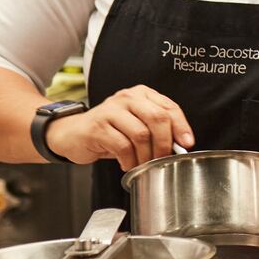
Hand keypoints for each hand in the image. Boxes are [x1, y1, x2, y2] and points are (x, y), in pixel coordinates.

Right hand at [46, 85, 193, 168]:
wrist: (72, 134)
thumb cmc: (109, 131)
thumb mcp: (136, 124)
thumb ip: (156, 128)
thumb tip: (181, 145)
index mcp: (141, 94)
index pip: (169, 107)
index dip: (181, 127)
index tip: (187, 143)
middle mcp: (127, 97)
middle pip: (158, 118)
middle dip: (165, 143)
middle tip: (164, 158)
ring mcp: (111, 110)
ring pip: (141, 134)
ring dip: (147, 156)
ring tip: (144, 164)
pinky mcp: (97, 127)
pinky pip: (123, 146)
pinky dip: (130, 160)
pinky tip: (128, 164)